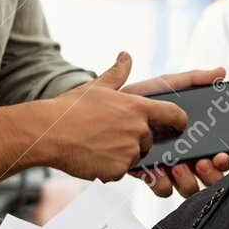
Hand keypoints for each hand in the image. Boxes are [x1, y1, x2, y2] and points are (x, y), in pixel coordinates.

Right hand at [33, 53, 191, 181]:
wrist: (48, 133)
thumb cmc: (70, 109)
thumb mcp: (96, 87)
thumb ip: (117, 73)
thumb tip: (125, 56)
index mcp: (137, 107)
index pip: (173, 114)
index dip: (179, 120)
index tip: (180, 124)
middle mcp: (138, 130)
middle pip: (149, 140)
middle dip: (135, 139)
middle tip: (109, 134)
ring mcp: (129, 151)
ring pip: (135, 157)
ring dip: (122, 154)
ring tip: (98, 144)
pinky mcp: (118, 170)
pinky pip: (120, 171)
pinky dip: (110, 167)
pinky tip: (93, 156)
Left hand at [123, 63, 228, 197]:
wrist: (100, 111)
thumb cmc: (137, 98)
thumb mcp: (166, 85)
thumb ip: (193, 79)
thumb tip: (221, 71)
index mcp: (192, 137)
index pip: (217, 154)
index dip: (224, 158)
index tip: (221, 154)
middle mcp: (184, 155)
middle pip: (209, 174)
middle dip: (210, 172)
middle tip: (201, 161)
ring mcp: (168, 167)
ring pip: (189, 186)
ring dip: (187, 178)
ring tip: (177, 165)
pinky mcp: (149, 174)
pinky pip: (163, 188)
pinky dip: (162, 183)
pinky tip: (157, 171)